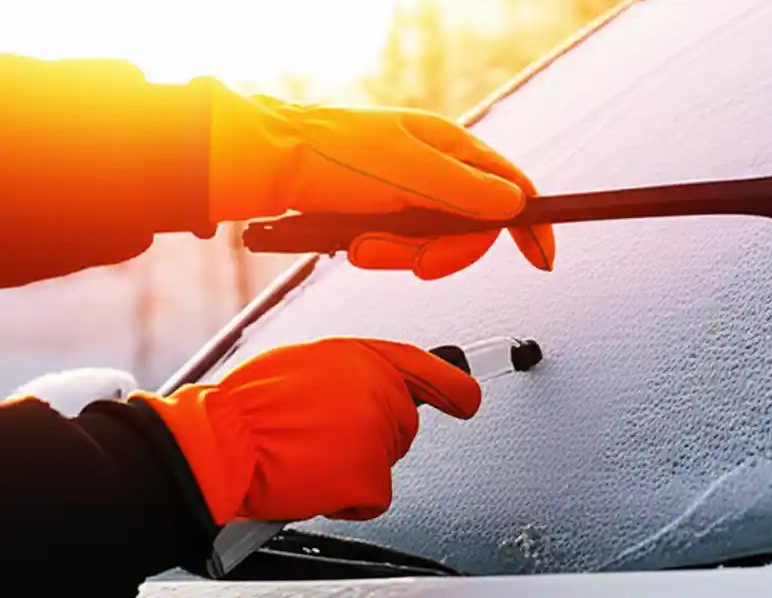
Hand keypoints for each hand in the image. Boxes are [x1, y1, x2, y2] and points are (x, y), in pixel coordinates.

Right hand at [134, 338, 479, 523]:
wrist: (220, 443)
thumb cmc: (246, 409)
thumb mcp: (303, 363)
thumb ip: (345, 373)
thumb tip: (361, 387)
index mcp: (360, 354)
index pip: (424, 367)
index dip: (452, 385)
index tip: (469, 398)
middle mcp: (377, 387)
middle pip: (402, 424)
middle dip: (374, 437)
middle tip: (324, 439)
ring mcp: (377, 430)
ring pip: (385, 460)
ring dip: (354, 466)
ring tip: (308, 454)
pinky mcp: (370, 473)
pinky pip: (372, 497)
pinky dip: (347, 500)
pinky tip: (314, 481)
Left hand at [205, 84, 554, 278]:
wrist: (264, 166)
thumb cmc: (333, 159)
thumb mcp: (411, 176)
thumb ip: (468, 192)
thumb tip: (516, 204)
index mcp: (449, 145)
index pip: (511, 187)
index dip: (531, 225)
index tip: (541, 259)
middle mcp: (434, 164)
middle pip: (472, 225)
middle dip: (444, 250)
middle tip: (416, 263)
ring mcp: (406, 187)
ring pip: (433, 240)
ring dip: (402, 253)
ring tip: (364, 246)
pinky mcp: (379, 208)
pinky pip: (400, 243)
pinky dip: (381, 250)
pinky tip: (354, 242)